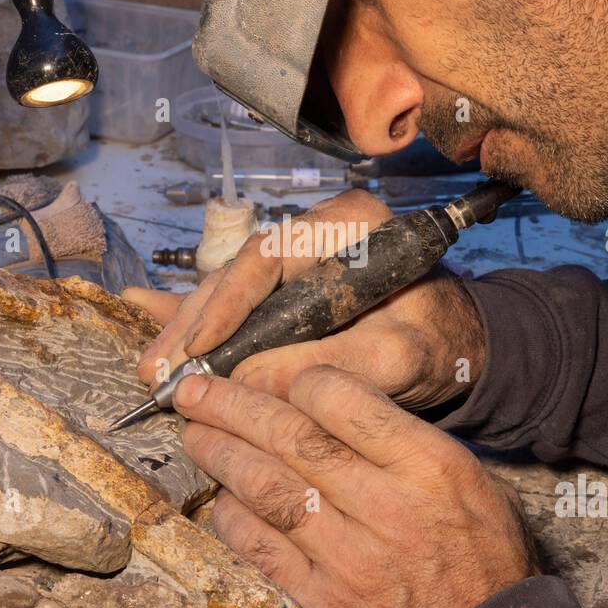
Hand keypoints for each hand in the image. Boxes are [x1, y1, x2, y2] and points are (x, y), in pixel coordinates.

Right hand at [123, 189, 486, 410]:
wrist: (458, 347)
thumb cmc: (441, 343)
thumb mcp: (403, 355)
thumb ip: (337, 362)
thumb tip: (251, 382)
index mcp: (349, 225)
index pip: (273, 252)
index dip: (229, 299)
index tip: (201, 345)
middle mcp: (314, 232)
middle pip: (238, 271)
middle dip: (194, 323)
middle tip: (157, 368)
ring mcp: (295, 259)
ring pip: (227, 289)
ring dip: (187, 332)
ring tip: (152, 371)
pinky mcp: (284, 290)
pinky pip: (231, 302)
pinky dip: (195, 324)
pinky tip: (149, 328)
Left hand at [172, 365, 536, 607]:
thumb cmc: (481, 556)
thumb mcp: (471, 481)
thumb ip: (409, 439)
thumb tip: (338, 402)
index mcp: (429, 466)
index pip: (344, 401)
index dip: (298, 381)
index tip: (278, 378)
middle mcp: (388, 506)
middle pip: (292, 438)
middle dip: (234, 407)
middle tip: (196, 391)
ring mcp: (352, 558)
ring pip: (268, 489)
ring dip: (222, 456)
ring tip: (196, 435)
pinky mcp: (326, 602)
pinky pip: (264, 549)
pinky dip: (235, 519)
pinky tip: (222, 499)